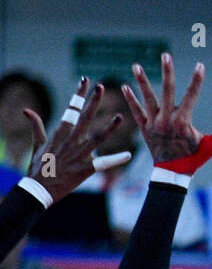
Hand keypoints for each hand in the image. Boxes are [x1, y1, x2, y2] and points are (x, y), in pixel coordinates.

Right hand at [21, 78, 133, 202]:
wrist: (38, 188)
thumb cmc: (38, 166)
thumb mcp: (36, 144)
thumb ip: (36, 125)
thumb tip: (27, 110)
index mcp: (60, 133)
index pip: (70, 109)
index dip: (78, 94)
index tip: (85, 81)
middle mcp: (70, 141)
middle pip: (84, 118)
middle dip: (93, 102)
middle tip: (101, 87)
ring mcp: (78, 155)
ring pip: (97, 138)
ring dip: (110, 127)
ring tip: (121, 117)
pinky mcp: (85, 169)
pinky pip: (103, 163)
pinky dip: (116, 159)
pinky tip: (128, 155)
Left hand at [122, 54, 211, 167]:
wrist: (172, 174)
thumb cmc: (193, 159)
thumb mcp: (210, 146)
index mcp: (183, 122)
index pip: (191, 96)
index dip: (196, 81)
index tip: (200, 66)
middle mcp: (166, 120)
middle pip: (167, 91)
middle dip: (167, 72)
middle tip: (166, 55)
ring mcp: (153, 123)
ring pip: (147, 98)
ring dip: (142, 82)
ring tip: (136, 66)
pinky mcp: (144, 128)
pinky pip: (136, 111)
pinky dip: (131, 99)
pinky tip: (124, 86)